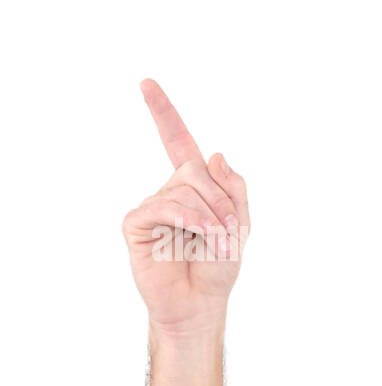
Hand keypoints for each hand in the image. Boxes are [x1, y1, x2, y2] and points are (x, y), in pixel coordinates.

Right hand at [121, 78, 250, 336]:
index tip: (146, 82)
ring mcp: (152, 206)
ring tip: (217, 243)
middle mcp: (170, 191)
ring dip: (210, 216)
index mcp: (194, 187)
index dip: (164, 113)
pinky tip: (199, 236)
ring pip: (184, 189)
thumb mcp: (241, 225)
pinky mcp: (136, 224)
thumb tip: (215, 154)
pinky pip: (162, 206)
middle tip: (230, 231)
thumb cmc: (218, 267)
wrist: (201, 303)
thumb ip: (234, 188)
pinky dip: (188, 219)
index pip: (178, 142)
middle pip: (195, 169)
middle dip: (221, 199)